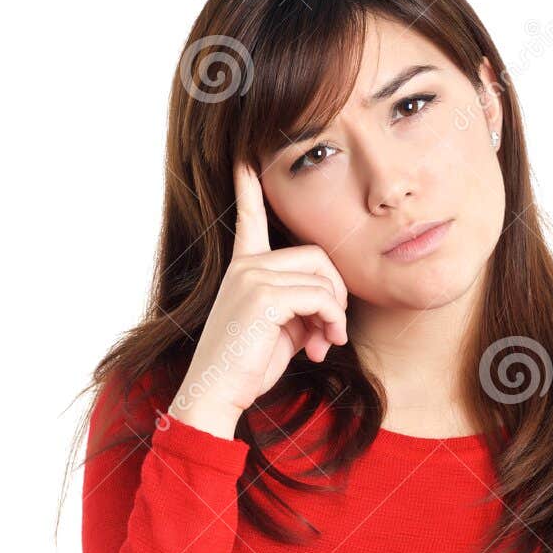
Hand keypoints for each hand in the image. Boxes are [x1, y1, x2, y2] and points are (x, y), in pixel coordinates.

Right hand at [171, 160, 348, 429]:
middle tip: (333, 330)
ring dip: (336, 314)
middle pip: (317, 255)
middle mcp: (246, 266)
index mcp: (243, 268)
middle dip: (336, 293)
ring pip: (322, 278)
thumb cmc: (247, 367)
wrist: (217, 394)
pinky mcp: (263, 297)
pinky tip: (319, 347)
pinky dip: (330, 322)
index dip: (248, 188)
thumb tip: (332, 311)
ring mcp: (252, 277)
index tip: (244, 158)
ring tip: (326, 343)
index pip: (249, 219)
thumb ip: (302, 307)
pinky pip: (319, 297)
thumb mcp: (281, 330)